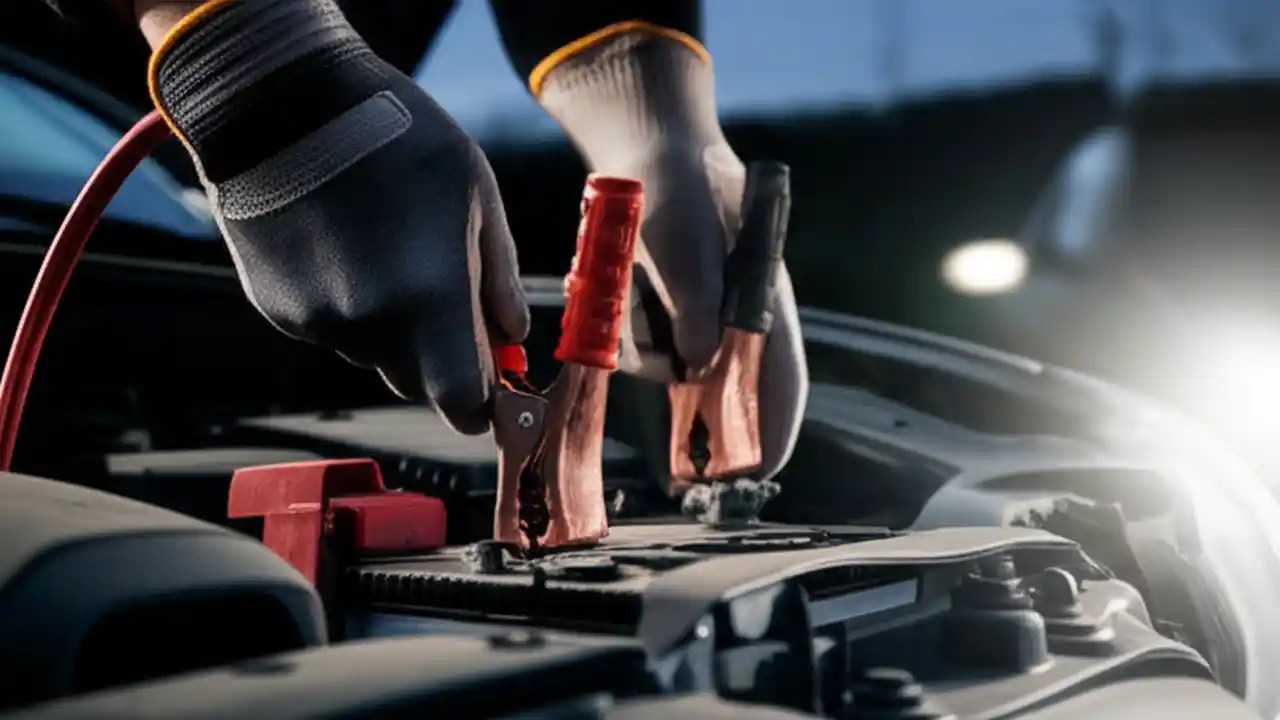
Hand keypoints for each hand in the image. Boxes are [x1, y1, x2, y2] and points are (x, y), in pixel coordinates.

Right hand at [149, 0, 526, 433]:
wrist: (278, 100)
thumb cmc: (396, 138)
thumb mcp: (476, 195)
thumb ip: (498, 280)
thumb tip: (512, 339)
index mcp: (431, 302)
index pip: (463, 406)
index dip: (484, 405)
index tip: (495, 384)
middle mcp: (371, 327)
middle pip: (418, 384)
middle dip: (440, 357)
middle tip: (445, 291)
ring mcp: (319, 323)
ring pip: (373, 355)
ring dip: (391, 326)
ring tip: (385, 246)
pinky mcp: (279, 310)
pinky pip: (332, 329)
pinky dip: (346, 305)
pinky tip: (342, 244)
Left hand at [534, 29, 806, 477]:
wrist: (643, 156)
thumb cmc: (679, 194)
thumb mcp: (686, 249)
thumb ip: (694, 311)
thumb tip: (694, 369)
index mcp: (761, 305)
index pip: (780, 379)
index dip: (775, 429)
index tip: (760, 471)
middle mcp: (731, 320)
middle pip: (720, 388)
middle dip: (689, 401)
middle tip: (676, 437)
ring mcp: (694, 318)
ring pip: (667, 368)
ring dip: (638, 341)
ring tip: (626, 284)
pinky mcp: (660, 313)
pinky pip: (634, 346)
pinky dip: (618, 327)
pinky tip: (610, 284)